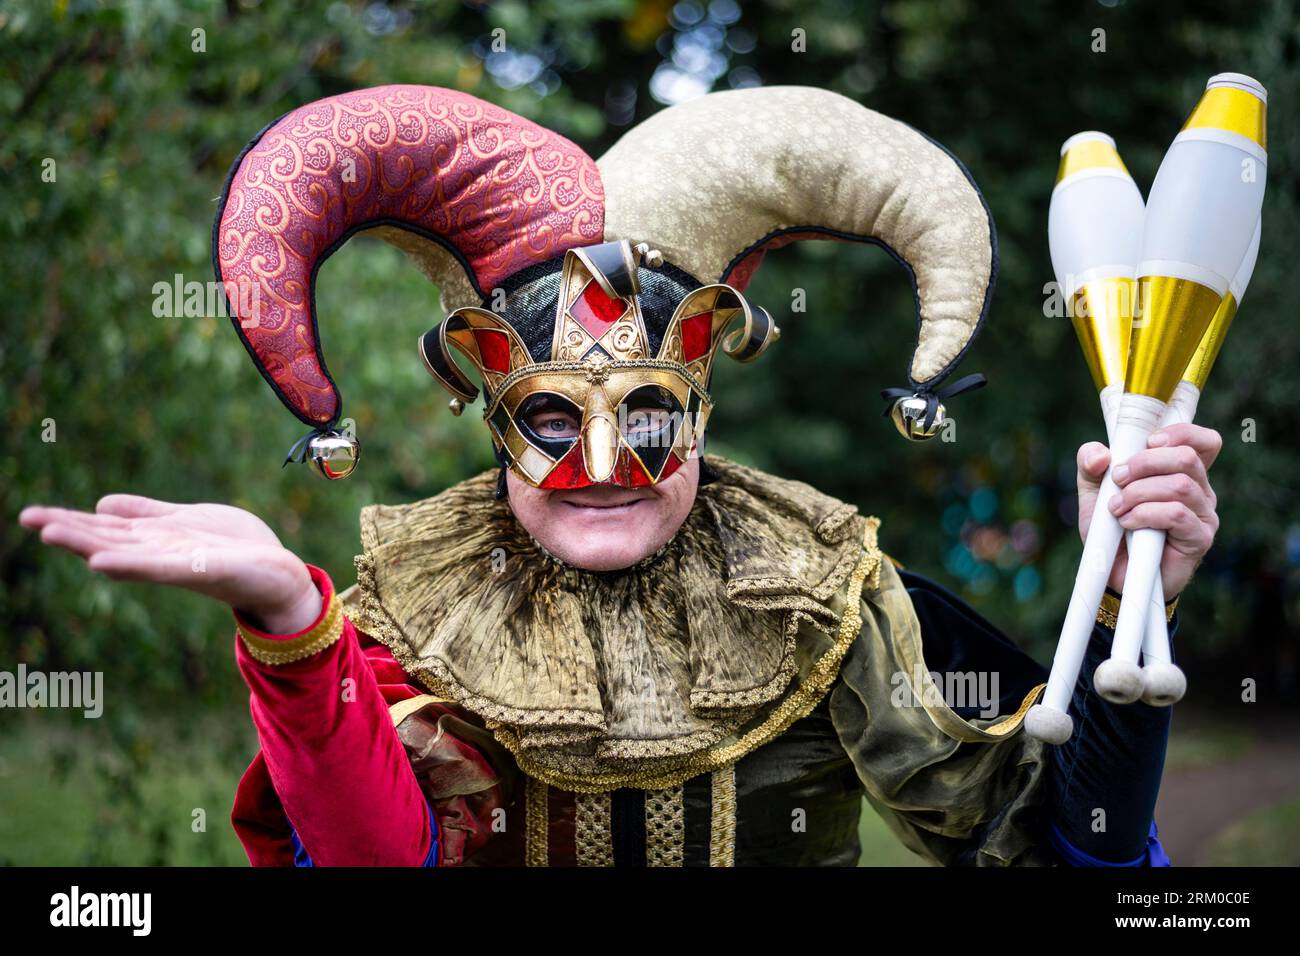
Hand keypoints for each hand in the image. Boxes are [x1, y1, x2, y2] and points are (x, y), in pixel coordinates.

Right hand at [19, 495, 321, 632]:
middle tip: (27, 518)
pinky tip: (104, 563)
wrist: (278, 573)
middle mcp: (159, 552)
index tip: (30, 514)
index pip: (104, 527)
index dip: (69, 519)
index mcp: (154, 538)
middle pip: (106, 538)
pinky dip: (133, 565)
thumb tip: (101, 504)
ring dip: (90, 545)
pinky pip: (162, 568)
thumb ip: (146, 514)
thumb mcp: (186, 520)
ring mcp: (178, 563)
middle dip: (69, 529)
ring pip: (126, 553)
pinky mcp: (202, 570)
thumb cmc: (234, 547)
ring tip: (53, 535)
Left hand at [1076, 423, 1221, 600]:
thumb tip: (1100, 455)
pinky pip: (1176, 514)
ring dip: (1139, 493)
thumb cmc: (1111, 531)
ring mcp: (1203, 515)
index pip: (1203, 442)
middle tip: (1117, 480)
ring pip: (1180, 485)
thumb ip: (1090, 466)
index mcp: (1181, 474)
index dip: (1180, 433)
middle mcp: (1199, 491)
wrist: (1112, 575)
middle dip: (1144, 463)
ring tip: (1117, 508)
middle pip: (1187, 458)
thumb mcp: (1093, 492)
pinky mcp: (1199, 538)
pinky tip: (1127, 523)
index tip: (1147, 442)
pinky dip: (1144, 514)